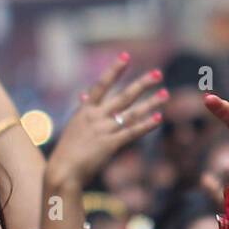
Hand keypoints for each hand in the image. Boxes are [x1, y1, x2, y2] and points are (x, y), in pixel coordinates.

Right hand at [45, 55, 164, 189]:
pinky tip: (158, 118)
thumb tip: (84, 96)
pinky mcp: (110, 145)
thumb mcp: (74, 126)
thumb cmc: (68, 151)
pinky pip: (132, 132)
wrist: (63, 171)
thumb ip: (83, 110)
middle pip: (124, 96)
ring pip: (132, 113)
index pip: (102, 85)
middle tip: (158, 74)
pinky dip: (145, 125)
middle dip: (142, 84)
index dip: (114, 70)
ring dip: (150, 103)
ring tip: (165, 94)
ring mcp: (104, 130)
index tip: (126, 57)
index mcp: (85, 111)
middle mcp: (96, 117)